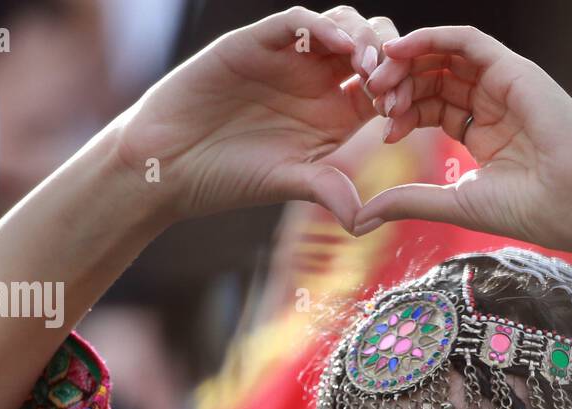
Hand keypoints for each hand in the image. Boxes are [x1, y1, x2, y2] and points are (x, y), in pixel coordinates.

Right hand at [112, 6, 404, 229]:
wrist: (169, 164)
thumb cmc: (227, 178)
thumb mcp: (289, 183)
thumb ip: (329, 191)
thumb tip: (364, 222)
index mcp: (335, 114)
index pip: (384, 89)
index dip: (400, 95)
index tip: (401, 115)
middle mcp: (317, 81)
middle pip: (372, 48)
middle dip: (390, 61)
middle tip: (390, 87)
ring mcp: (288, 58)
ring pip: (341, 25)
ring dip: (363, 41)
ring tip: (368, 70)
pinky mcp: (257, 42)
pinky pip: (297, 22)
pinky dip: (323, 28)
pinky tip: (340, 48)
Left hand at [351, 25, 571, 249]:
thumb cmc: (531, 209)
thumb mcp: (455, 202)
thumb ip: (409, 202)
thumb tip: (359, 220)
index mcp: (484, 135)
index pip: (433, 109)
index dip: (404, 114)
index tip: (383, 131)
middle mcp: (494, 105)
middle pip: (435, 80)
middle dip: (400, 85)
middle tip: (373, 97)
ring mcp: (505, 85)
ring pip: (446, 57)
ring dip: (409, 61)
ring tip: (381, 76)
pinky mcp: (514, 69)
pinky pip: (467, 39)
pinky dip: (432, 37)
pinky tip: (402, 48)